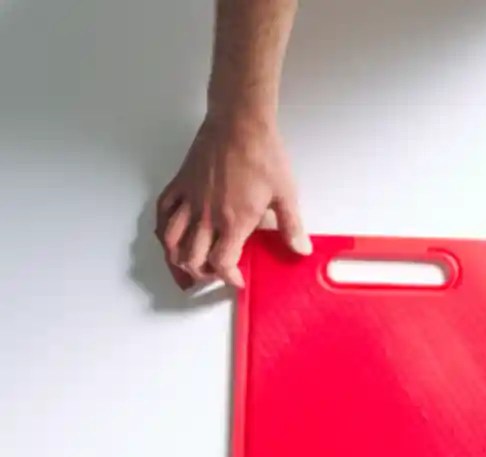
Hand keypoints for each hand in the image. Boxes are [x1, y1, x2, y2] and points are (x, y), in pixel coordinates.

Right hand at [156, 109, 310, 290]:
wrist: (239, 123)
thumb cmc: (264, 156)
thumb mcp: (286, 194)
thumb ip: (291, 227)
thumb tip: (301, 251)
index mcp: (234, 222)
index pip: (222, 263)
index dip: (228, 278)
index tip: (236, 280)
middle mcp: (207, 216)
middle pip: (192, 258)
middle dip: (201, 274)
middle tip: (212, 276)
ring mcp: (189, 200)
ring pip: (170, 241)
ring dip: (175, 260)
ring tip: (185, 270)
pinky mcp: (179, 184)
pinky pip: (162, 213)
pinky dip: (161, 231)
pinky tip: (169, 239)